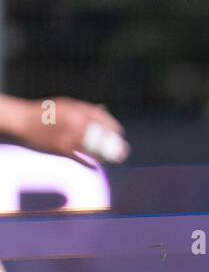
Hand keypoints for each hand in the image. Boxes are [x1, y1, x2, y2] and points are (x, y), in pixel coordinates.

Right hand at [13, 97, 129, 166]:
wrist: (21, 121)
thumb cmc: (44, 111)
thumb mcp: (66, 104)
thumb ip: (86, 108)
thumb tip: (104, 109)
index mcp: (79, 111)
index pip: (104, 120)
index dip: (114, 128)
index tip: (120, 133)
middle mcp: (76, 124)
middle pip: (103, 137)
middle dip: (115, 145)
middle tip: (124, 151)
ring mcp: (69, 138)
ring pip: (94, 149)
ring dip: (106, 156)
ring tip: (115, 160)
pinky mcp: (61, 149)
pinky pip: (80, 158)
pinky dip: (89, 163)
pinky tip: (96, 167)